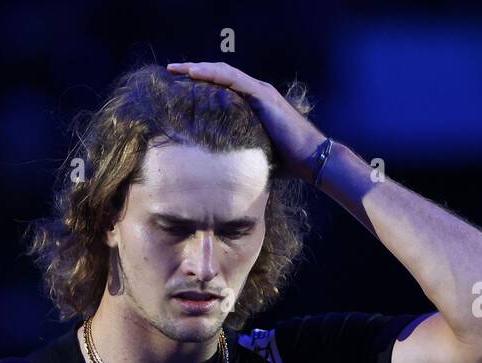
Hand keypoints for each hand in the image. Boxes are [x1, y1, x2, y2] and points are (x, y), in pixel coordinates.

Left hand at [166, 61, 326, 180]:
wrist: (310, 159)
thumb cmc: (285, 162)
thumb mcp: (252, 153)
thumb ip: (236, 153)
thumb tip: (215, 174)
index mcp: (251, 103)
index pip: (221, 85)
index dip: (199, 82)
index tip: (176, 84)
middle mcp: (255, 92)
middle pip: (219, 74)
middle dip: (193, 70)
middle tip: (170, 70)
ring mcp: (260, 92)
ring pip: (224, 73)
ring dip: (199, 68)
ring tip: (178, 69)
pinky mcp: (264, 97)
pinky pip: (235, 81)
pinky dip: (215, 75)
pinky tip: (197, 73)